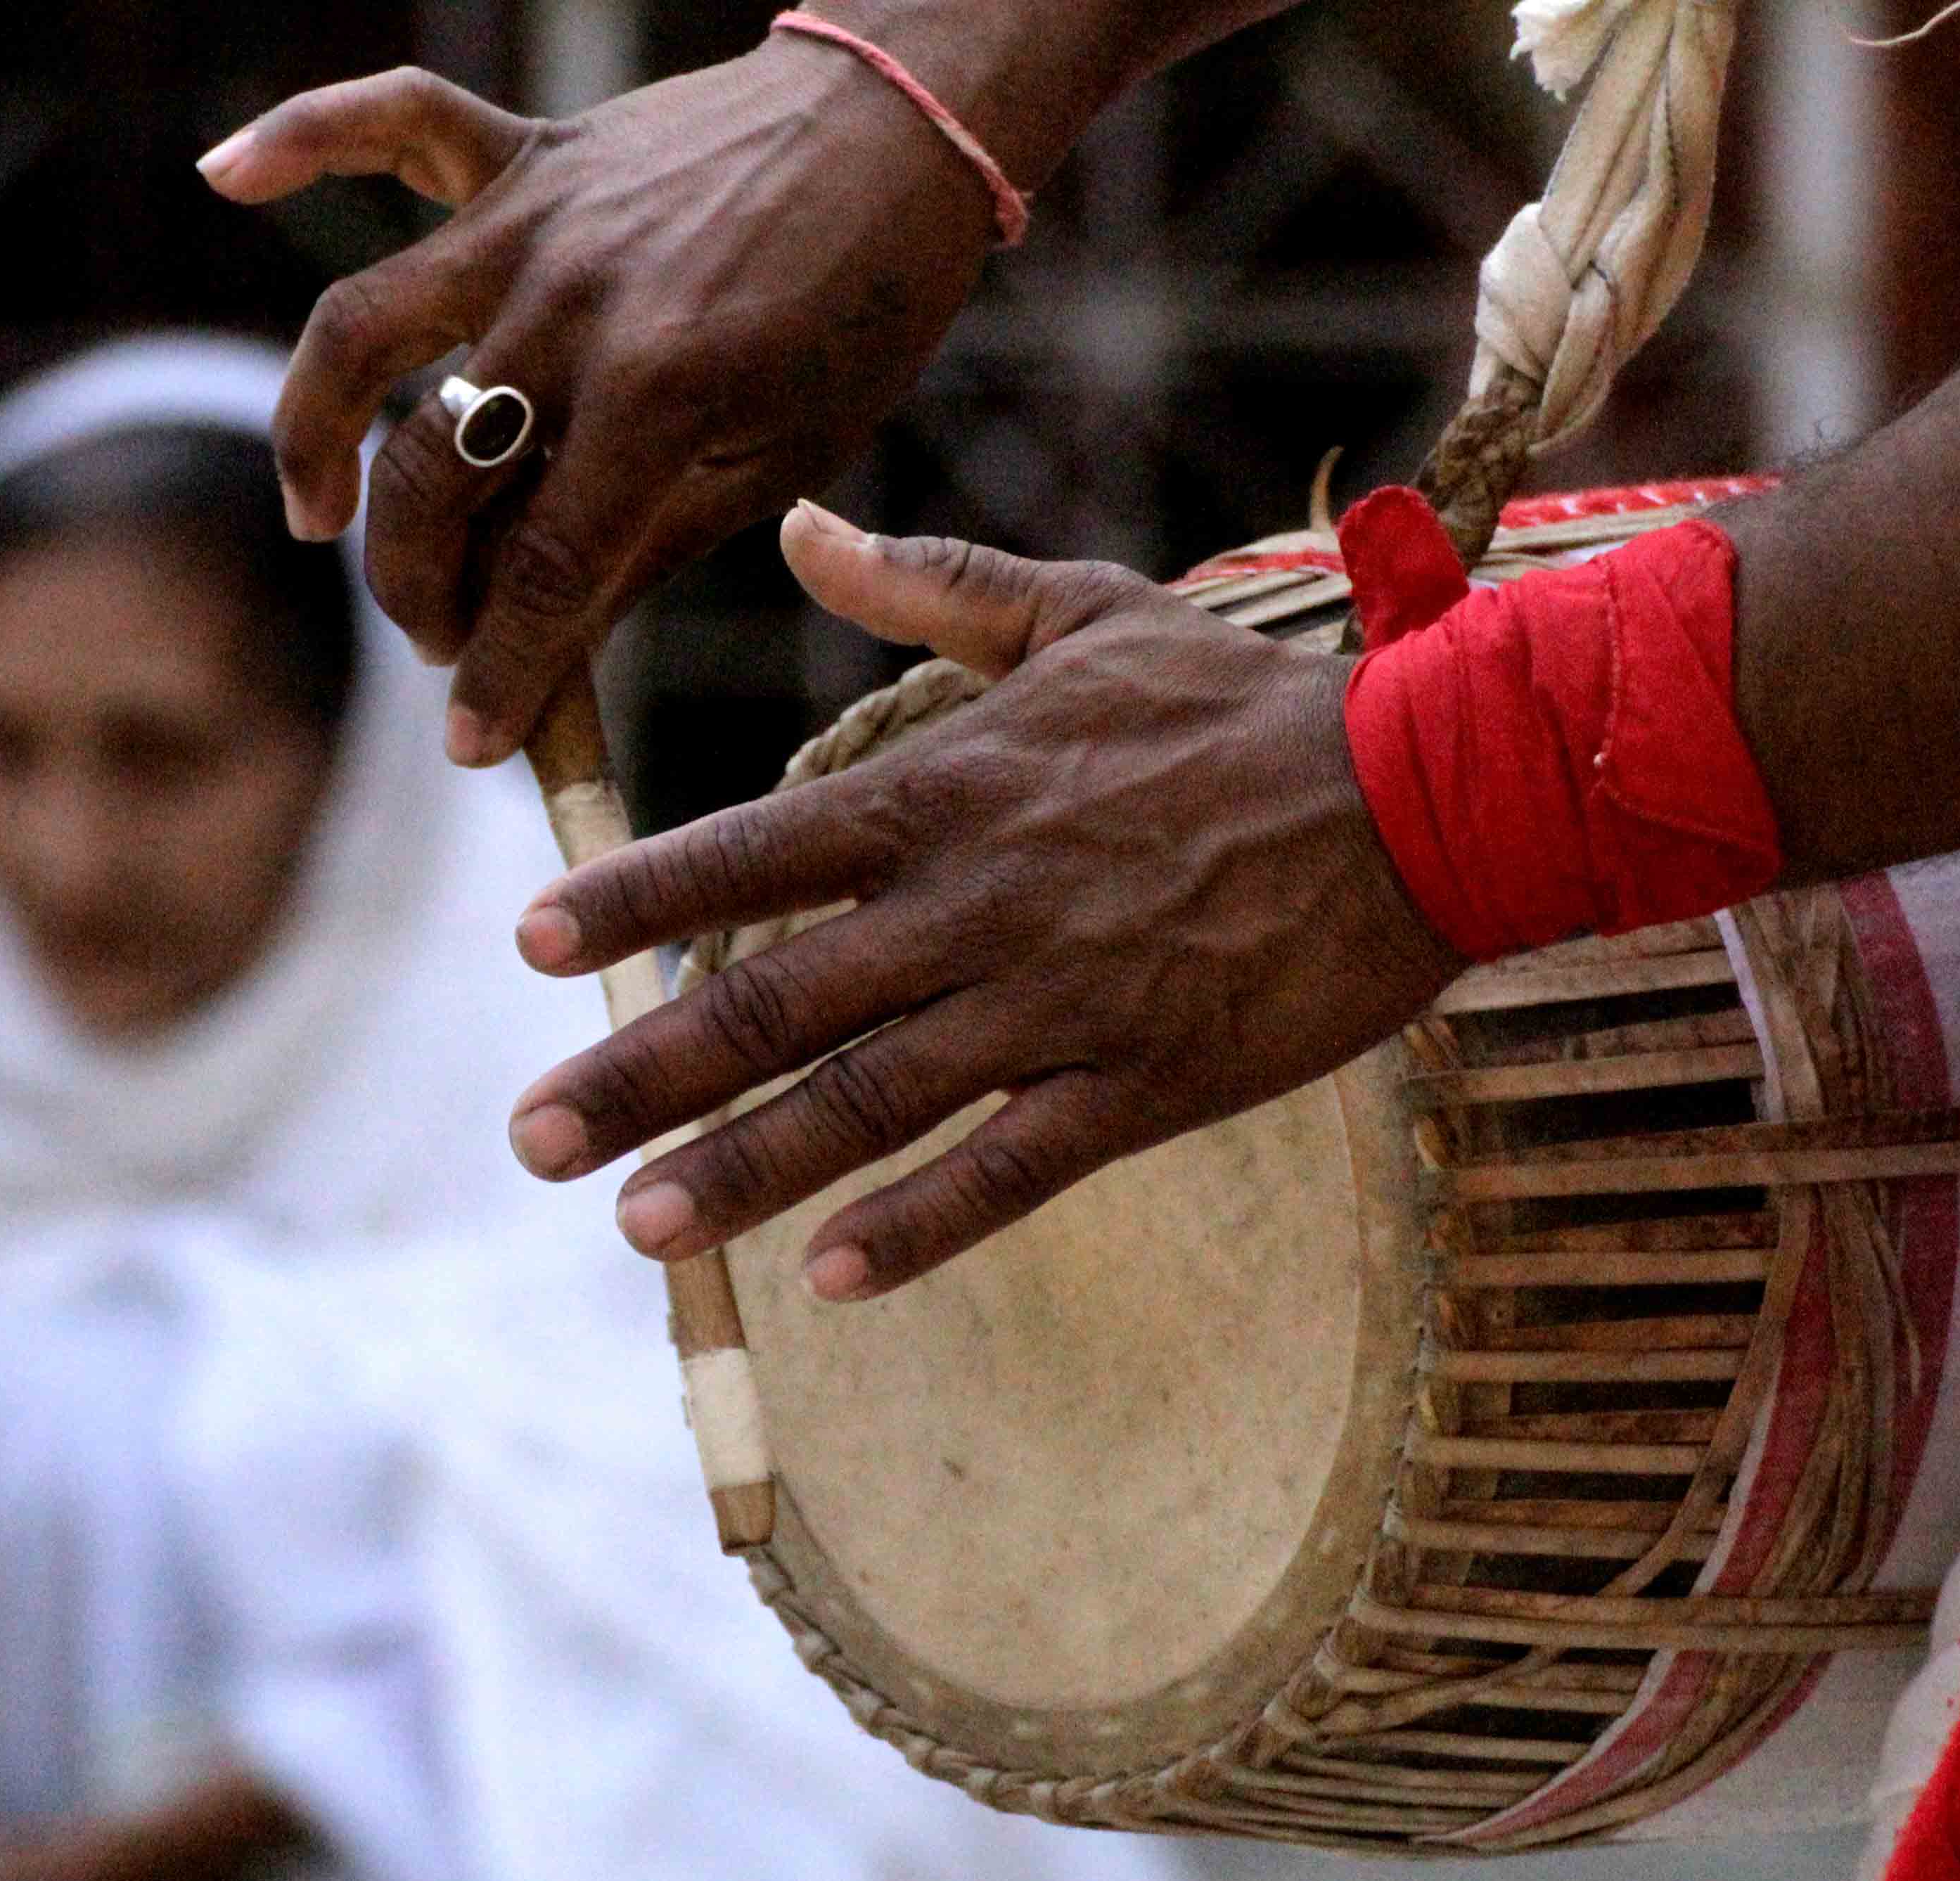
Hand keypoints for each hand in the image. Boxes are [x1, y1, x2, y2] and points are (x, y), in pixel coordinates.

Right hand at [199, 44, 1000, 763]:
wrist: (901, 128)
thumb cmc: (861, 311)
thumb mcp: (777, 458)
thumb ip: (644, 547)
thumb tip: (543, 655)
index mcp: (656, 395)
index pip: (540, 572)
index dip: (500, 675)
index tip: (472, 746)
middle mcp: (571, 304)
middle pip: (434, 474)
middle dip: (419, 587)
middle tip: (441, 638)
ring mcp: (533, 222)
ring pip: (364, 330)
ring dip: (314, 431)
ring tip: (316, 518)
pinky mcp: (525, 154)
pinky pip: (394, 121)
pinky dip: (302, 133)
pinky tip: (222, 174)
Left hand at [505, 503, 1464, 1298]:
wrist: (1431, 783)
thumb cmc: (1247, 698)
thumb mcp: (1081, 608)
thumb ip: (926, 579)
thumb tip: (795, 523)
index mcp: (948, 789)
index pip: (751, 850)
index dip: (634, 898)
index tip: (528, 946)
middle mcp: (975, 900)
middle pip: (776, 998)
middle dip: (641, 1072)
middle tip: (531, 1139)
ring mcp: (1056, 998)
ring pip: (869, 1099)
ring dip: (744, 1168)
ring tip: (637, 1225)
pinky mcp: (1145, 1078)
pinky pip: (1010, 1168)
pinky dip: (918, 1224)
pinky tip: (826, 1279)